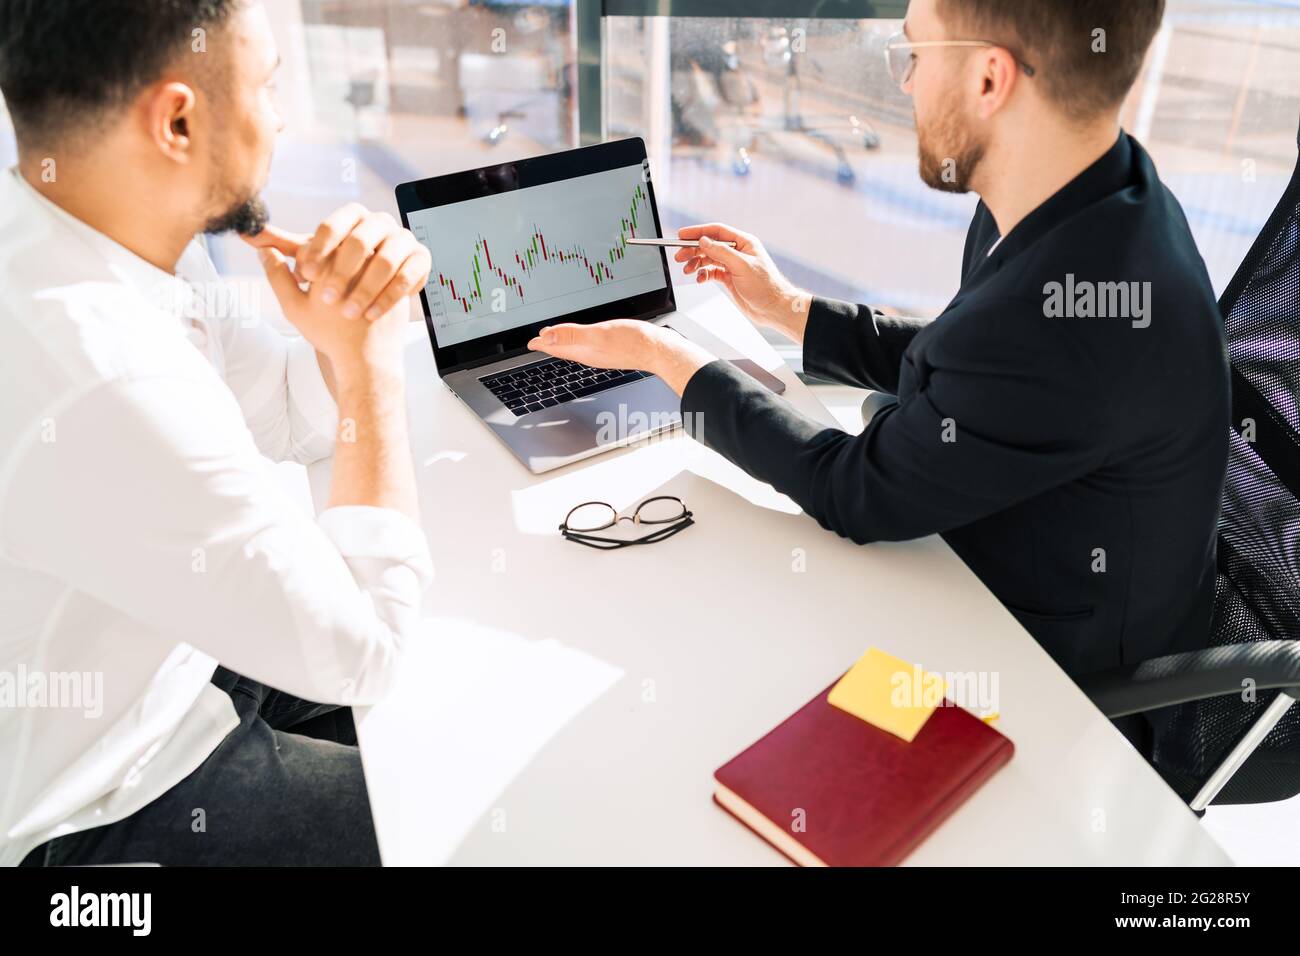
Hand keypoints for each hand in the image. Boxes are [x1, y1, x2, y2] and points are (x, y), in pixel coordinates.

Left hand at [242, 204, 431, 321]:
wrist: (367, 331)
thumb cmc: (332, 304)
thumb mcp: (301, 285)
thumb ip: (278, 262)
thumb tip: (249, 237)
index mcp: (349, 222)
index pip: (332, 226)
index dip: (318, 251)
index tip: (305, 276)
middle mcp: (378, 225)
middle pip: (361, 239)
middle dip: (342, 271)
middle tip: (327, 298)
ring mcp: (403, 241)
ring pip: (386, 259)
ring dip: (366, 287)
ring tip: (350, 312)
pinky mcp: (421, 261)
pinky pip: (408, 275)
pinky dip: (388, 296)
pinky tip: (372, 314)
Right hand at [248, 235, 407, 380]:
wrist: (368, 358)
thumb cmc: (331, 335)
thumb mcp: (294, 306)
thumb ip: (276, 275)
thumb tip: (264, 250)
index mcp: (334, 259)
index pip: (310, 247)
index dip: (302, 267)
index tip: (303, 284)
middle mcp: (360, 257)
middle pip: (333, 249)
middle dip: (321, 268)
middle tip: (317, 290)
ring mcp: (381, 268)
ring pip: (354, 258)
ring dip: (341, 273)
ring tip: (335, 298)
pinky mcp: (393, 279)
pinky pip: (373, 271)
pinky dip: (361, 282)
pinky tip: (353, 301)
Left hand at [527, 320, 714, 396]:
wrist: (658, 350)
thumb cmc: (633, 342)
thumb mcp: (598, 334)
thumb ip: (572, 335)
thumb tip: (547, 337)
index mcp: (584, 351)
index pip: (558, 347)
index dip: (543, 343)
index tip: (531, 342)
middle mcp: (591, 354)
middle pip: (564, 349)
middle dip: (550, 344)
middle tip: (538, 341)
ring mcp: (602, 353)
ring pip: (576, 349)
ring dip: (564, 343)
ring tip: (556, 340)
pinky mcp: (613, 349)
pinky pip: (589, 346)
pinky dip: (580, 342)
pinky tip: (585, 339)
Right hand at [674, 223, 810, 341]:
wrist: (773, 308)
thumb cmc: (766, 286)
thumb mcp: (742, 266)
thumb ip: (722, 252)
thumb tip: (704, 241)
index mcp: (743, 243)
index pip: (716, 231)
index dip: (698, 232)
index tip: (682, 235)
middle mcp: (737, 252)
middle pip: (709, 245)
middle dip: (693, 249)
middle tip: (679, 256)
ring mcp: (733, 265)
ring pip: (708, 259)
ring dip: (696, 263)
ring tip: (687, 270)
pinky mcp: (729, 278)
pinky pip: (711, 272)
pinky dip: (703, 275)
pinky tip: (699, 279)